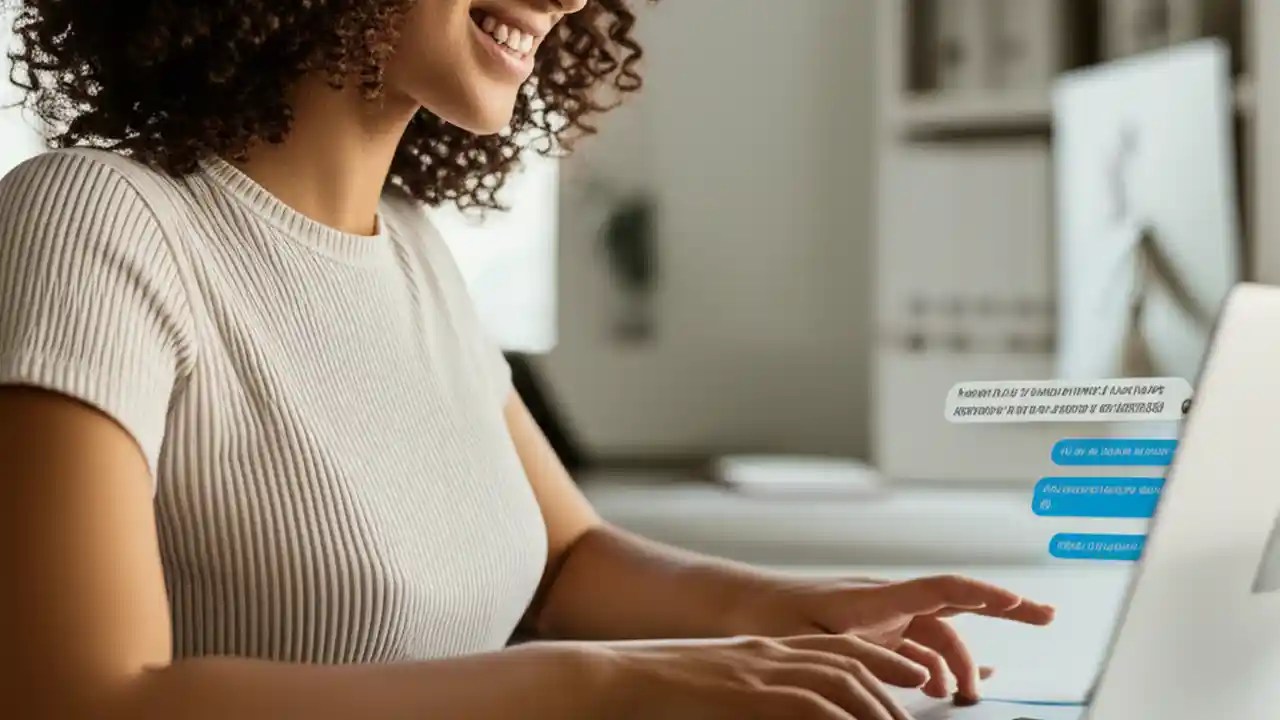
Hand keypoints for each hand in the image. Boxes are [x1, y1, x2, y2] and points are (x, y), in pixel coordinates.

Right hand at [596, 633, 928, 719]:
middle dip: (890, 689)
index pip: (836, 646)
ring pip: (840, 682)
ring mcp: (759, 671)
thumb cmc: (658, 691)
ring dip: (875, 708)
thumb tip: (773, 707)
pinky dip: (841, 717)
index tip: (914, 674)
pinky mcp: (748, 693)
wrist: (616, 680)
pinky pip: (810, 704)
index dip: (882, 657)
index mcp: (762, 648)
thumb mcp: (716, 686)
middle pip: (848, 663)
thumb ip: (753, 694)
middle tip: (915, 717)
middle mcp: (768, 653)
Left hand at [724, 574, 1055, 703]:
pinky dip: (935, 666)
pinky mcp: (871, 633)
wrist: (738, 606)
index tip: (1023, 602)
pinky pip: (916, 647)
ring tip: (969, 696)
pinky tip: (946, 686)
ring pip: (937, 636)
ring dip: (958, 662)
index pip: (944, 589)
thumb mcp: (816, 639)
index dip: (986, 595)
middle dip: (1000, 613)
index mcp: (877, 597)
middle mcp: (886, 602)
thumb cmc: (771, 616)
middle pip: (953, 610)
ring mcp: (880, 617)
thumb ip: (865, 654)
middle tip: (1047, 619)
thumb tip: (918, 677)